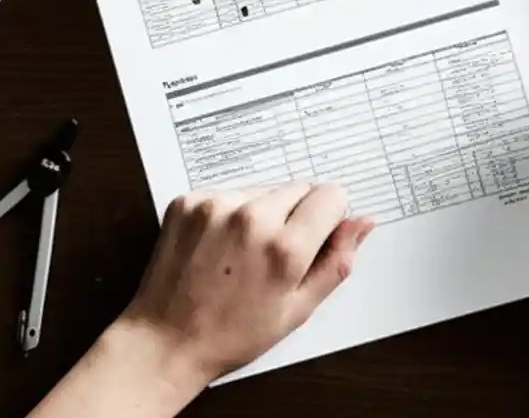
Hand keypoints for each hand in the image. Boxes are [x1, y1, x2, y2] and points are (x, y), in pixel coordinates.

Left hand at [120, 183, 374, 384]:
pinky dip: (228, 213)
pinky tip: (217, 247)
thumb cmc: (232, 334)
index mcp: (284, 248)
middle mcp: (250, 217)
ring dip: (261, 213)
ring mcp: (215, 205)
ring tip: (240, 255)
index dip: (328, 218)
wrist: (166, 340)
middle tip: (273, 256)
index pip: (331, 195)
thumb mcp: (297, 309)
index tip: (314, 240)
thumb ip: (337, 261)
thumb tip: (362, 223)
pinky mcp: (188, 201)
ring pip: (263, 190)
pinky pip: (228, 193)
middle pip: (299, 188)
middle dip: (295, 216)